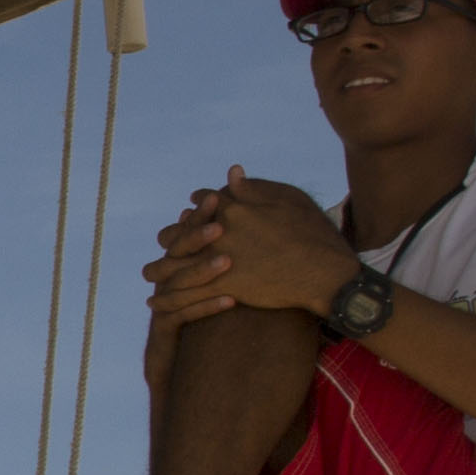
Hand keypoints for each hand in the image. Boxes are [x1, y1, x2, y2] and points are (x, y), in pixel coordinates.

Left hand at [144, 167, 355, 339]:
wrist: (325, 272)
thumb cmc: (314, 232)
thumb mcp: (287, 200)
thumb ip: (254, 188)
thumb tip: (231, 172)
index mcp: (233, 206)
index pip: (201, 202)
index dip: (195, 208)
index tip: (190, 212)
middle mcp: (219, 230)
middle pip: (179, 233)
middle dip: (170, 238)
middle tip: (164, 242)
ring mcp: (218, 258)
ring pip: (174, 264)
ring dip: (159, 270)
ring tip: (149, 275)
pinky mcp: (222, 285)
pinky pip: (184, 294)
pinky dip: (167, 299)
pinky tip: (154, 302)